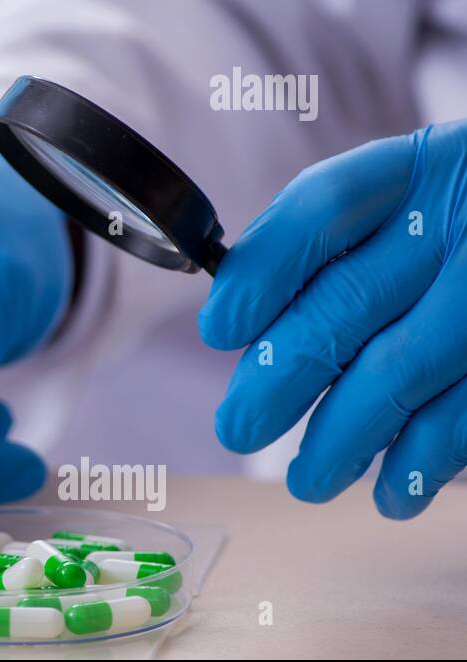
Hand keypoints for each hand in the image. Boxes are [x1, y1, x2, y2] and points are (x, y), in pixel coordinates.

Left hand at [199, 122, 466, 518]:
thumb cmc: (450, 228)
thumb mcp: (402, 203)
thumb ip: (325, 247)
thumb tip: (238, 329)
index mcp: (414, 170)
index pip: (322, 207)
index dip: (262, 272)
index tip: (218, 330)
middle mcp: (461, 219)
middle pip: (348, 301)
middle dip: (280, 377)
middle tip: (237, 428)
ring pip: (404, 371)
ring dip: (344, 438)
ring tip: (306, 480)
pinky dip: (423, 461)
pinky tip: (391, 490)